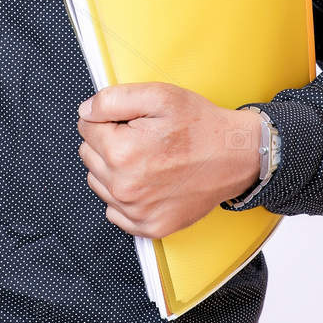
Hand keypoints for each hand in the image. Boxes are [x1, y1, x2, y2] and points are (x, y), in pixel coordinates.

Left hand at [76, 82, 261, 238]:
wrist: (236, 157)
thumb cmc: (200, 126)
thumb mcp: (159, 95)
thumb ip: (112, 99)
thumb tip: (86, 112)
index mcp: (122, 151)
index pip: (86, 127)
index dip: (108, 117)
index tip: (131, 120)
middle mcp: (125, 186)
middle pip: (88, 155)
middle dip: (108, 142)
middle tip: (142, 137)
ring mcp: (136, 211)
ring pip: (98, 183)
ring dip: (113, 169)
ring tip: (147, 159)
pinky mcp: (149, 227)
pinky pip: (114, 211)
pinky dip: (125, 197)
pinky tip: (148, 182)